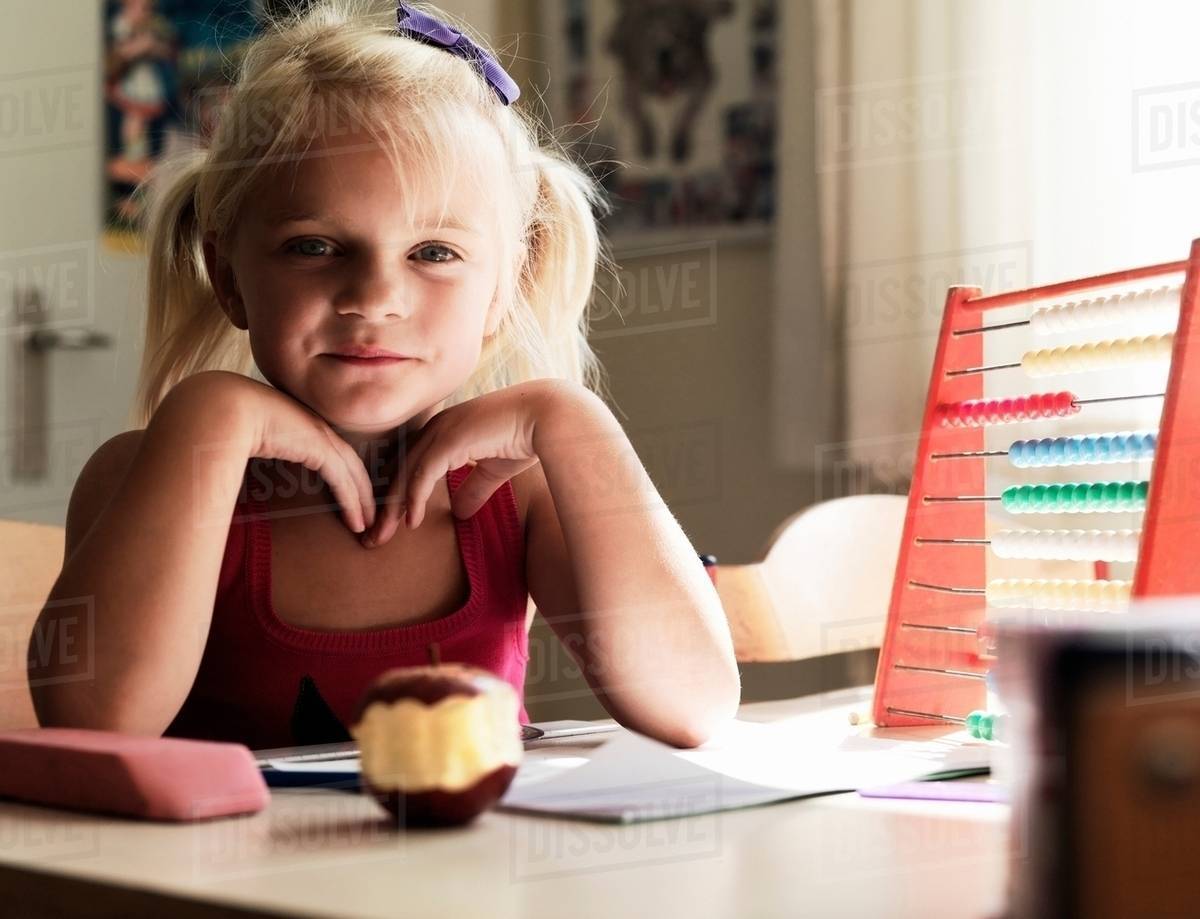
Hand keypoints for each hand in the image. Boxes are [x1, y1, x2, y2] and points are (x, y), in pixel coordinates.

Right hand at [165, 371, 376, 534]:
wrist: (220, 407)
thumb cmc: (219, 423)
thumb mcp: (241, 438)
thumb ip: (252, 452)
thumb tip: (238, 472)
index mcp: (297, 421)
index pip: (331, 450)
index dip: (345, 473)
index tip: (351, 495)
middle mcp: (313, 425)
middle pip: (349, 461)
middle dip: (363, 489)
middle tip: (370, 514)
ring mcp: (318, 433)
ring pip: (352, 472)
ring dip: (362, 500)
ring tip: (367, 523)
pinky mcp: (318, 447)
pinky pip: (343, 479)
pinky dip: (352, 500)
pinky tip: (358, 520)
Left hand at [362, 380, 582, 547]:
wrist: (548, 417)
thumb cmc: (527, 437)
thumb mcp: (494, 469)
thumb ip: (474, 488)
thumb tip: (460, 513)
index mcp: (447, 429)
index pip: (413, 464)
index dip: (401, 494)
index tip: (393, 522)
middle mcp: (438, 427)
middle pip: (401, 470)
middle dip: (387, 505)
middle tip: (374, 535)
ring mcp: (442, 431)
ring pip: (406, 474)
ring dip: (393, 508)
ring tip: (382, 535)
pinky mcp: (450, 439)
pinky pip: (423, 474)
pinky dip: (414, 499)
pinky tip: (410, 522)